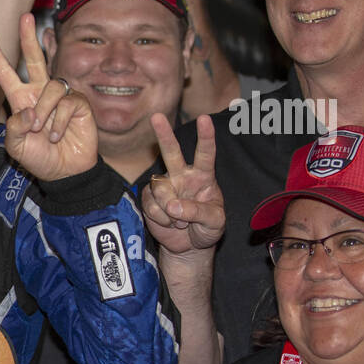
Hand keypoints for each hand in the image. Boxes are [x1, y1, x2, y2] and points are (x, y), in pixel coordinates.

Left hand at [0, 13, 97, 180]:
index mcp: (20, 100)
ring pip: (51, 87)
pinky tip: (58, 135)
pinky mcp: (77, 103)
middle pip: (35, 59)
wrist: (64, 173)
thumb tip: (29, 110)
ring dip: (45, 111)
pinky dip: (59, 122)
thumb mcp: (16, 146)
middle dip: (29, 38)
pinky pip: (66, 103)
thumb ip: (15, 127)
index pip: (5, 73)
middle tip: (25, 17)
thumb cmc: (39, 158)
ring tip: (44, 132)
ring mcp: (60, 97)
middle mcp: (39, 93)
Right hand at [141, 113, 223, 255]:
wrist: (189, 247)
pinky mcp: (150, 200)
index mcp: (203, 176)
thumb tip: (173, 205)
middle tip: (156, 116)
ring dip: (169, 209)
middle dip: (164, 134)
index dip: (206, 137)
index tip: (204, 119)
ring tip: (180, 222)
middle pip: (172, 152)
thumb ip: (198, 211)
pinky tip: (169, 223)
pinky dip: (161, 218)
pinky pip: (150, 205)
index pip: (205, 153)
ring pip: (160, 188)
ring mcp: (165, 187)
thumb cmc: (207, 229)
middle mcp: (182, 176)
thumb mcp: (214, 222)